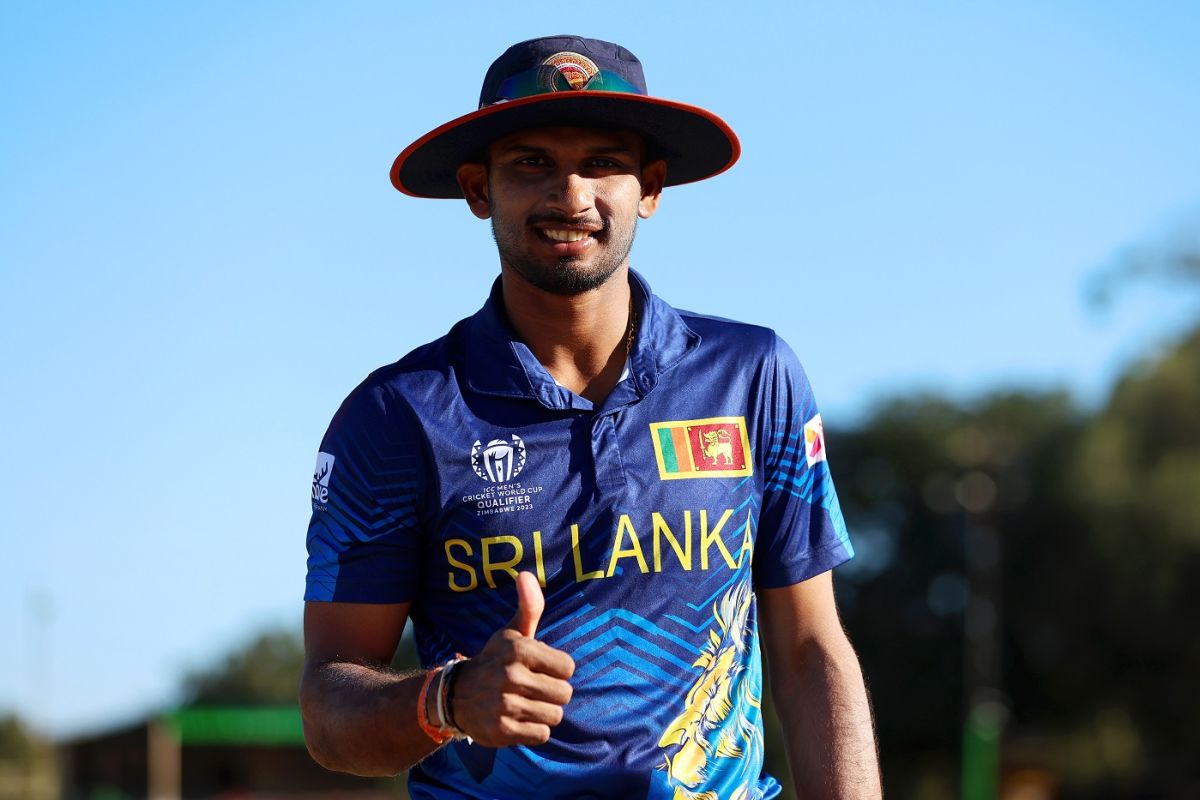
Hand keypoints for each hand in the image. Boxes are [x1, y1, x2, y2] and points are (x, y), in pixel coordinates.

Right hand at [450, 572, 574, 746]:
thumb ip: (528, 607)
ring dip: (544, 713)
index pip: (568, 667)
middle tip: (533, 689)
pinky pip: (541, 735)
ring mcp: (505, 705)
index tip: (541, 669)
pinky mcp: (502, 731)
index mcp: (519, 650)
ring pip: (554, 716)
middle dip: (553, 693)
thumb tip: (525, 573)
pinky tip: (518, 720)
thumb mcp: (511, 632)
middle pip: (564, 694)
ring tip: (526, 704)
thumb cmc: (495, 661)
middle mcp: (511, 676)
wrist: (455, 695)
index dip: (558, 670)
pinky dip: (534, 730)